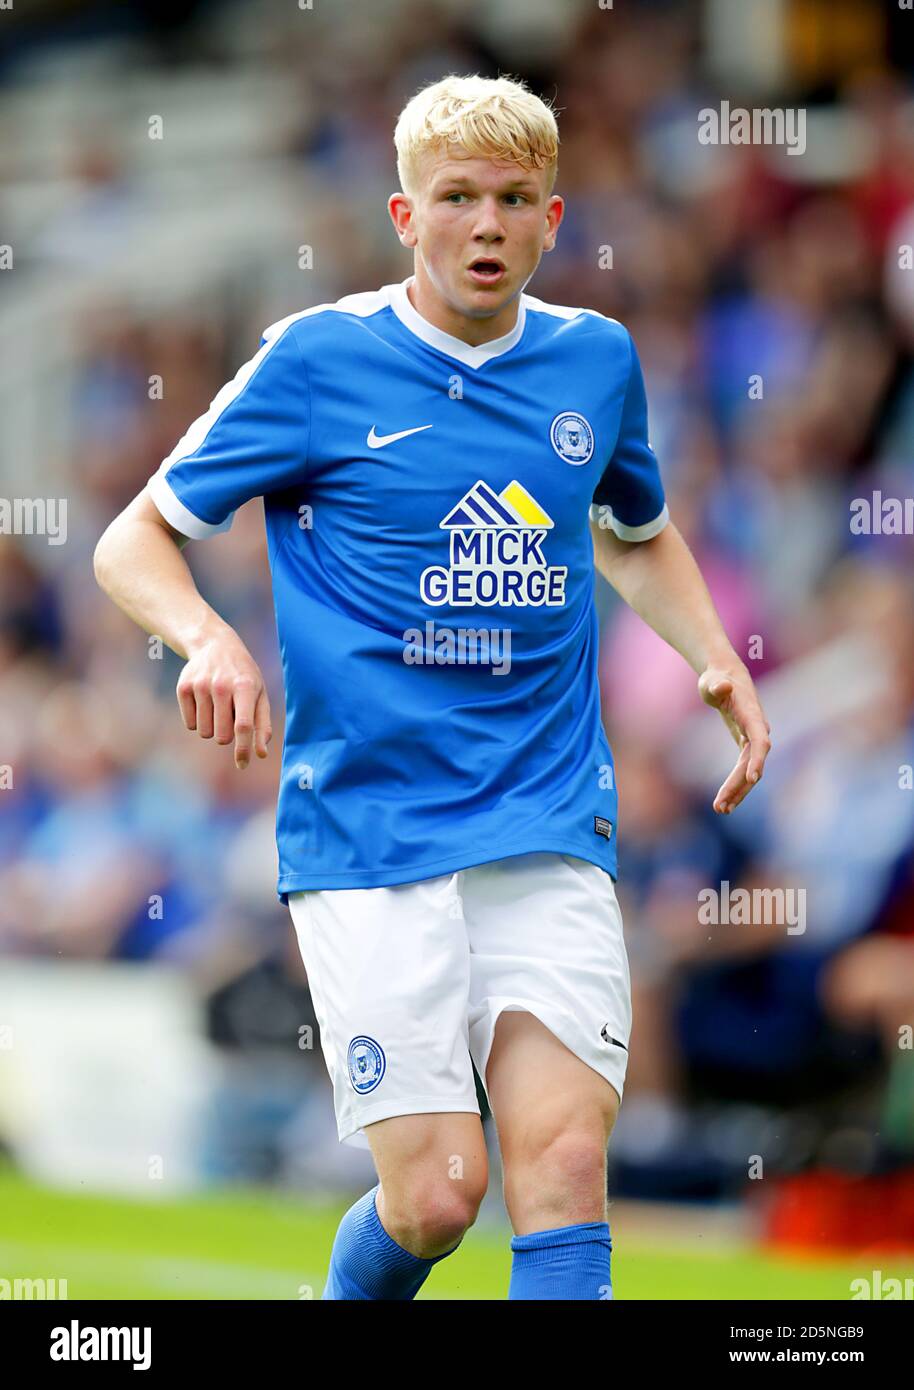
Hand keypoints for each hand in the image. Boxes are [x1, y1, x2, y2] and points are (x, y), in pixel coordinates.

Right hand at [176, 624, 271, 769]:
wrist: (215, 645)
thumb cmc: (243, 676)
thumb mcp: (259, 694)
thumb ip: (263, 725)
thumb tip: (261, 754)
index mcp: (245, 687)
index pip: (243, 725)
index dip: (243, 749)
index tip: (242, 764)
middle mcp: (221, 685)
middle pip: (222, 735)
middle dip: (227, 735)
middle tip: (230, 717)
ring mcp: (200, 685)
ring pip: (204, 732)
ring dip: (212, 728)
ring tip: (218, 708)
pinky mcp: (183, 687)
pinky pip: (190, 724)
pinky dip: (198, 720)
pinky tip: (204, 702)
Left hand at [698, 662, 770, 813]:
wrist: (726, 679)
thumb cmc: (717, 680)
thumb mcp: (712, 681)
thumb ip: (717, 685)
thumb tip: (722, 686)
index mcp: (752, 715)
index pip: (760, 739)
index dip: (758, 758)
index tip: (753, 778)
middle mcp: (757, 730)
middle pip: (751, 762)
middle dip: (739, 785)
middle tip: (721, 806)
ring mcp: (753, 740)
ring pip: (749, 771)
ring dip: (737, 791)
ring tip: (721, 809)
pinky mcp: (746, 748)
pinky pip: (743, 771)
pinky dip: (735, 786)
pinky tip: (724, 803)